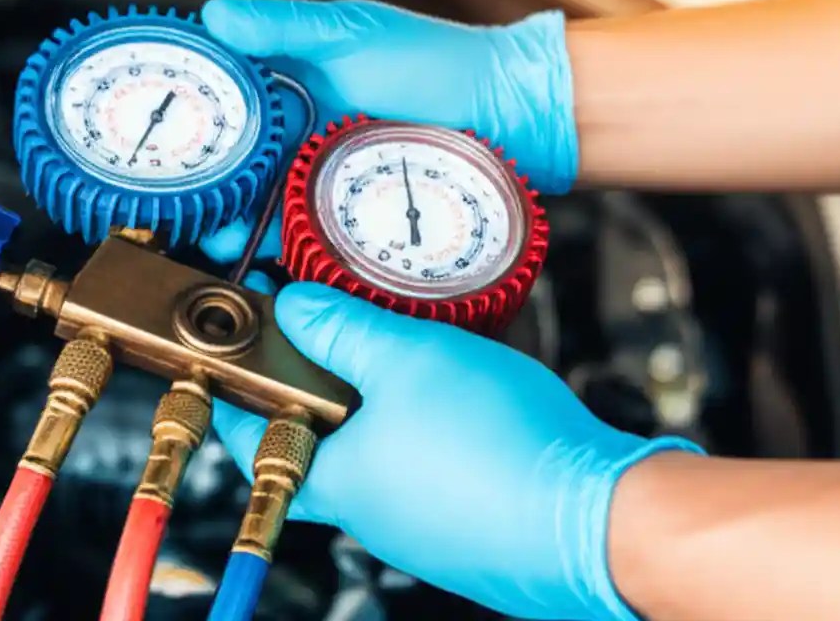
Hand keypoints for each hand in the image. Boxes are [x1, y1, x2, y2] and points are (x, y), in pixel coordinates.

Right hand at [199, 0, 576, 264]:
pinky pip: (322, 242)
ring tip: (229, 248)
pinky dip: (295, 258)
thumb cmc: (436, 62)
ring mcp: (336, 185)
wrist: (509, 112)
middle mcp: (309, 143)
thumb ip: (284, 26)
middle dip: (215, 203)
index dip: (195, 142)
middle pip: (244, 178)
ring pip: (276, 215)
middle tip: (198, 220)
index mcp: (295, 96)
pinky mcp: (365, 222)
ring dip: (247, 235)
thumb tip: (216, 17)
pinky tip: (278, 268)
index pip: (229, 121)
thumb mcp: (351, 34)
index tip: (167, 162)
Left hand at [213, 283, 698, 619]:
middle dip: (329, 392)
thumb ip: (343, 328)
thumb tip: (292, 308)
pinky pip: (437, 475)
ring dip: (392, 412)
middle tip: (346, 342)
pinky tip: (476, 409)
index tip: (237, 357)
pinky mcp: (472, 531)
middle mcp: (373, 516)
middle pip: (325, 445)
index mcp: (338, 479)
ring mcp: (425, 530)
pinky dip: (440, 437)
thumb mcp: (409, 357)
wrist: (601, 520)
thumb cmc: (501, 446)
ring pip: (386, 458)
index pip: (253, 440)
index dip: (240, 392)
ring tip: (425, 365)